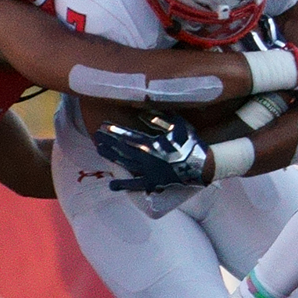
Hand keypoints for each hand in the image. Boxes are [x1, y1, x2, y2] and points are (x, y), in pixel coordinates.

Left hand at [92, 112, 207, 191]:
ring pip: (124, 164)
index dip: (114, 131)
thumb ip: (159, 118)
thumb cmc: (190, 142)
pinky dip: (123, 185)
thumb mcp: (177, 124)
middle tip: (96, 135)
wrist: (201, 165)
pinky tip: (111, 184)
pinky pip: (135, 185)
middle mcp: (145, 158)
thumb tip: (143, 112)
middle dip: (108, 142)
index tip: (103, 126)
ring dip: (110, 157)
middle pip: (122, 149)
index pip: (127, 136)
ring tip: (99, 149)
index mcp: (151, 144)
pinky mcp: (152, 183)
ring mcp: (147, 172)